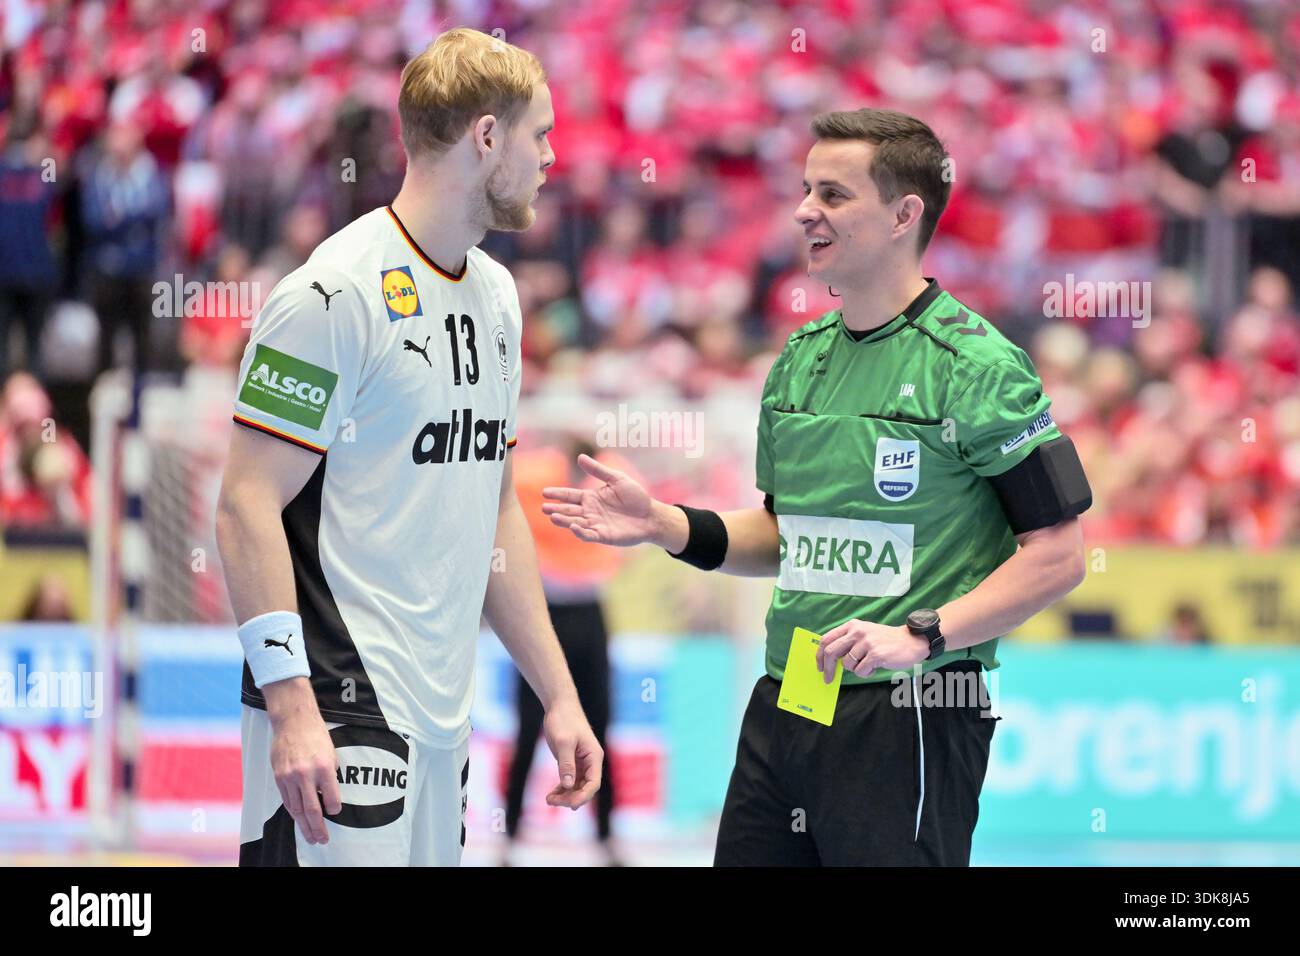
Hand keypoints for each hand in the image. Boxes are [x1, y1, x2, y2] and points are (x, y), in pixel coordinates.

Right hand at [265, 679, 341, 844]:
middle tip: (322, 840)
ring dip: (304, 825)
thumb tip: (329, 794)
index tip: (335, 813)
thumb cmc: (315, 734)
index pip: (331, 797)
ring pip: (297, 809)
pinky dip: (293, 812)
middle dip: (318, 827)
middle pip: (312, 809)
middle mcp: (306, 774)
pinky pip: (287, 800)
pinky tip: (298, 820)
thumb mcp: (331, 752)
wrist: (293, 720)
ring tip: (310, 836)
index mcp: (324, 767)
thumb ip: (330, 775)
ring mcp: (290, 777)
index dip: (334, 809)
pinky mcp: (279, 777)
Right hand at [541, 454, 657, 546]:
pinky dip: (580, 531)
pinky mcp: (603, 536)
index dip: (558, 494)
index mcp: (591, 498)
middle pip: (569, 510)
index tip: (545, 492)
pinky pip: (589, 534)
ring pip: (575, 523)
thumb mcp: (617, 479)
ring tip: (553, 516)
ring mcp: (596, 524)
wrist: (651, 515)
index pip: (570, 496)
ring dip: (564, 520)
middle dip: (556, 509)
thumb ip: (598, 471)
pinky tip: (573, 526)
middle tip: (544, 508)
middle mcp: (590, 512)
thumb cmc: (636, 497)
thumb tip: (580, 457)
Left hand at [541, 696, 602, 809]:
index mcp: (594, 756)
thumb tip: (568, 786)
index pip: (593, 783)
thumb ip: (566, 764)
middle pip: (585, 787)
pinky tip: (552, 794)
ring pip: (577, 786)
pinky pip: (570, 780)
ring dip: (565, 795)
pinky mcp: (572, 761)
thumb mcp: (563, 742)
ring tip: (549, 799)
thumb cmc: (563, 720)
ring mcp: (582, 762)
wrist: (559, 705)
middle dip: (571, 797)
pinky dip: (562, 788)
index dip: (583, 796)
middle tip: (552, 801)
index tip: (569, 804)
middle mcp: (590, 761)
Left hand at [816, 620, 928, 682]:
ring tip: (867, 665)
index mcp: (852, 626)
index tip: (820, 667)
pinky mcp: (875, 654)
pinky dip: (866, 674)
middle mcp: (857, 632)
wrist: (911, 641)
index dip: (819, 655)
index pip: (827, 639)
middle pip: (830, 651)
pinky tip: (874, 668)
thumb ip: (848, 641)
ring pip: (847, 664)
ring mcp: (866, 642)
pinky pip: (860, 671)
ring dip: (855, 670)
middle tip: (828, 678)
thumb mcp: (865, 633)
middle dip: (827, 668)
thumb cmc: (886, 641)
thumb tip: (830, 659)